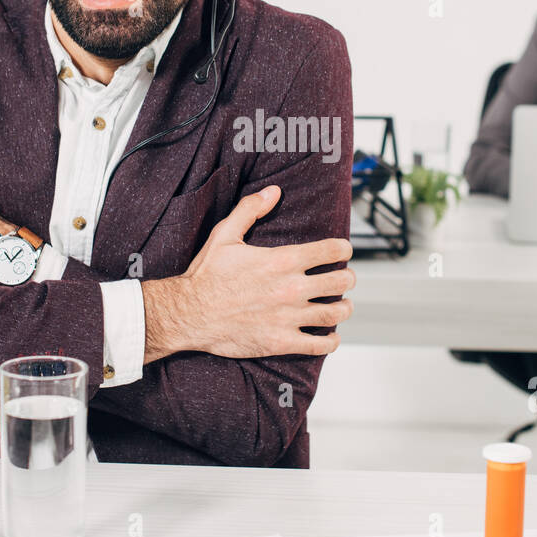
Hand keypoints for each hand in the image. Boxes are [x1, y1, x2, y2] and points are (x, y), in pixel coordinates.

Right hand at [141, 185, 354, 360]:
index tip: (343, 251)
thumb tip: (273, 191)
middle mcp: (291, 289)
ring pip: (335, 313)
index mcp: (282, 261)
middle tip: (346, 279)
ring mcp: (288, 317)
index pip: (332, 251)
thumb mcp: (225, 234)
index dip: (344, 249)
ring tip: (343, 305)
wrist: (189, 313)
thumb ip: (250, 209)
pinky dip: (331, 341)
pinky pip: (319, 344)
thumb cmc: (206, 274)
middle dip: (348, 278)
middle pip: (340, 282)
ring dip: (344, 308)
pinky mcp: (281, 342)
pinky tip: (331, 336)